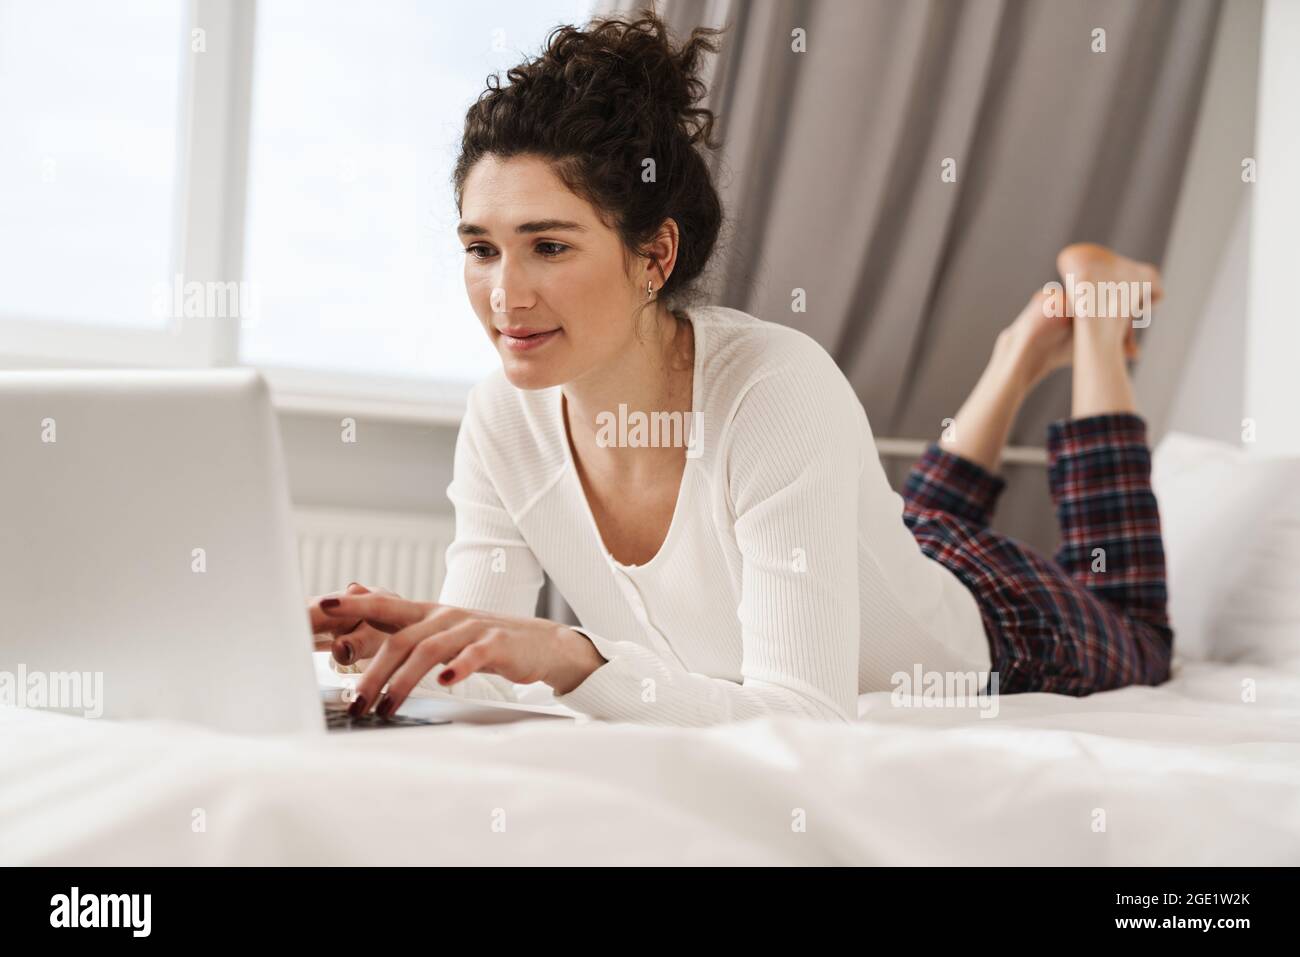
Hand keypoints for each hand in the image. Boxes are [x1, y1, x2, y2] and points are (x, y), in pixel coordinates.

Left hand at [315, 592, 605, 717]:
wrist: (538, 645)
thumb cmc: (482, 643)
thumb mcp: (441, 635)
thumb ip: (404, 632)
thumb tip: (357, 630)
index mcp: (428, 613)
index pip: (385, 604)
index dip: (354, 605)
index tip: (322, 607)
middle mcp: (445, 616)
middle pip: (400, 638)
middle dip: (372, 670)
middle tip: (355, 700)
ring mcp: (471, 628)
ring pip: (428, 650)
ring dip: (403, 681)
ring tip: (386, 708)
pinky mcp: (496, 644)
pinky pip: (473, 654)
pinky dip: (458, 667)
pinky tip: (446, 682)